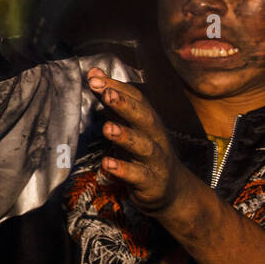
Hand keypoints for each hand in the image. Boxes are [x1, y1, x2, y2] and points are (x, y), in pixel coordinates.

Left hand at [88, 68, 192, 215]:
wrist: (171, 190)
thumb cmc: (143, 152)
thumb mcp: (129, 125)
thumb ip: (111, 101)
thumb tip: (93, 73)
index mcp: (148, 120)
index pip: (136, 98)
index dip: (116, 87)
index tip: (94, 78)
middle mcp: (155, 136)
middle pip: (144, 117)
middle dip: (126, 105)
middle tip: (107, 94)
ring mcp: (155, 160)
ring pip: (143, 146)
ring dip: (126, 136)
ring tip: (107, 128)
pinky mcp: (152, 183)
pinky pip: (139, 176)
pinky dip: (124, 169)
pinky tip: (107, 163)